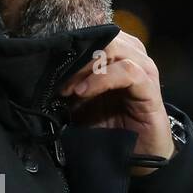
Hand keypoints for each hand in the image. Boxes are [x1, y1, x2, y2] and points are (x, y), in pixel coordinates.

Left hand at [59, 30, 174, 175]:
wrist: (134, 156)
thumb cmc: (109, 127)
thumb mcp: (81, 103)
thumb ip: (70, 83)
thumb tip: (43, 73)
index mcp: (117, 55)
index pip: (94, 35)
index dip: (71, 46)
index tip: (49, 64)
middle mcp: (132, 56)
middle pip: (102, 38)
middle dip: (76, 56)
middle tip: (57, 78)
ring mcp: (143, 69)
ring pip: (114, 48)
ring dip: (86, 67)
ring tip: (69, 88)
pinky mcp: (149, 87)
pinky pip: (127, 71)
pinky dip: (102, 79)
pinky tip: (83, 92)